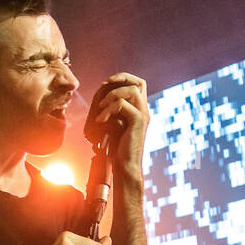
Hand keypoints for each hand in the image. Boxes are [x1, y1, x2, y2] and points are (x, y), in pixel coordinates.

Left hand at [90, 74, 149, 188]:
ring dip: (112, 95)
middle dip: (120, 78)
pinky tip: (100, 121)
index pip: (138, 84)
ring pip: (131, 90)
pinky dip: (108, 110)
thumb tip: (100, 100)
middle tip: (104, 86)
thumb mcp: (113, 126)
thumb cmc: (117, 151)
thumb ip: (112, 113)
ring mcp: (143, 116)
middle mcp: (144, 111)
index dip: (124, 78)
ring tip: (101, 108)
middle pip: (138, 82)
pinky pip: (122, 105)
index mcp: (139, 110)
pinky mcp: (138, 122)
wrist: (125, 167)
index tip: (106, 84)